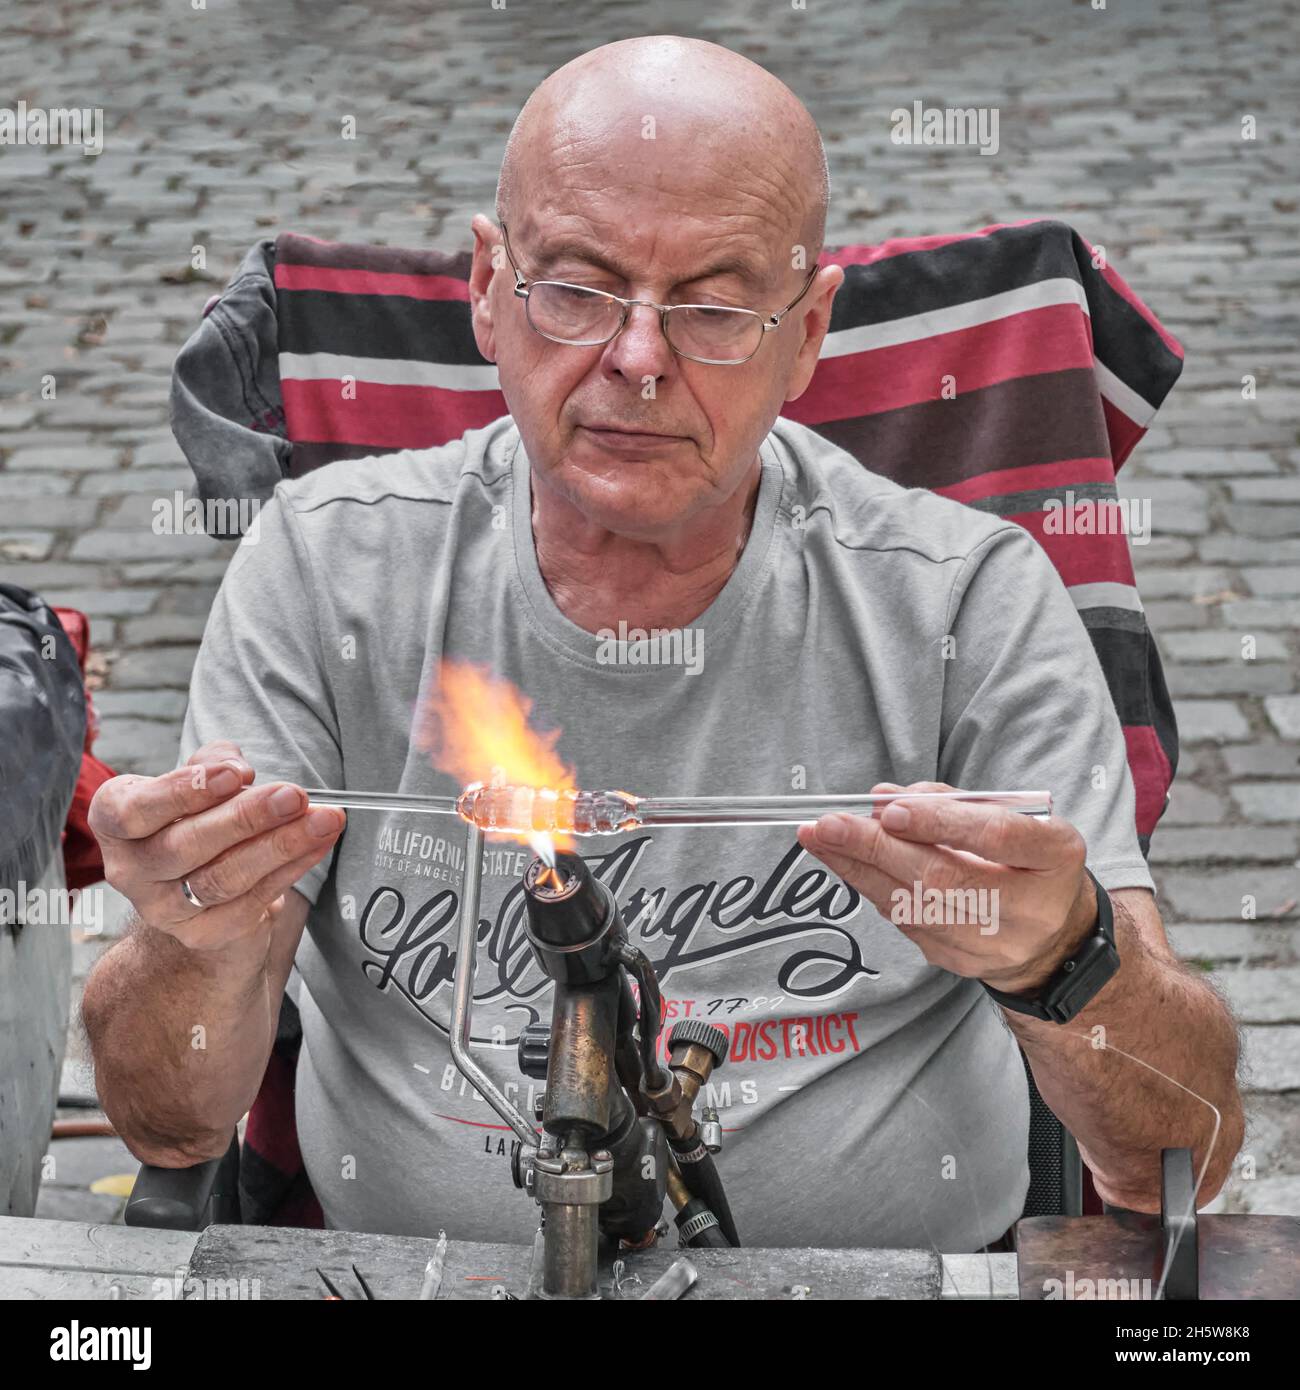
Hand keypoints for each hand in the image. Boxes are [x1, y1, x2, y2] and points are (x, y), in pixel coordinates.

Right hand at [88, 740, 344, 952]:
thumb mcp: (200, 781)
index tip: (235, 774)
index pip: (133, 810)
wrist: (200, 894)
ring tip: (323, 820)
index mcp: (116, 820)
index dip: (182, 792)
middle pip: (184, 846)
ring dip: (280, 846)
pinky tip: (318, 844)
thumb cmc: (199, 820)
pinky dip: (291, 868)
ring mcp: (163, 909)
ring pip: (222, 878)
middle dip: (246, 818)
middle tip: (294, 796)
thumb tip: (239, 769)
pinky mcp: (202, 934)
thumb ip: (214, 763)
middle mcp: (130, 869)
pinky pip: (252, 900)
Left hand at [796, 781, 1095, 994]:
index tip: (891, 810)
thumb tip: (883, 799)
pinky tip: (846, 865)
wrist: (1053, 939)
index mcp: (1054, 856)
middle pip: (942, 877)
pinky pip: (907, 921)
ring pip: (914, 906)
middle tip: (828, 825)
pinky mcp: (960, 962)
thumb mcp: (1013, 818)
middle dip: (875, 848)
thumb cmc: (1026, 862)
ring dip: (859, 869)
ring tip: (820, 840)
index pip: (995, 837)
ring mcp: (994, 943)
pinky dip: (872, 888)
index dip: (940, 823)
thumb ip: (951, 803)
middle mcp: (1030, 907)